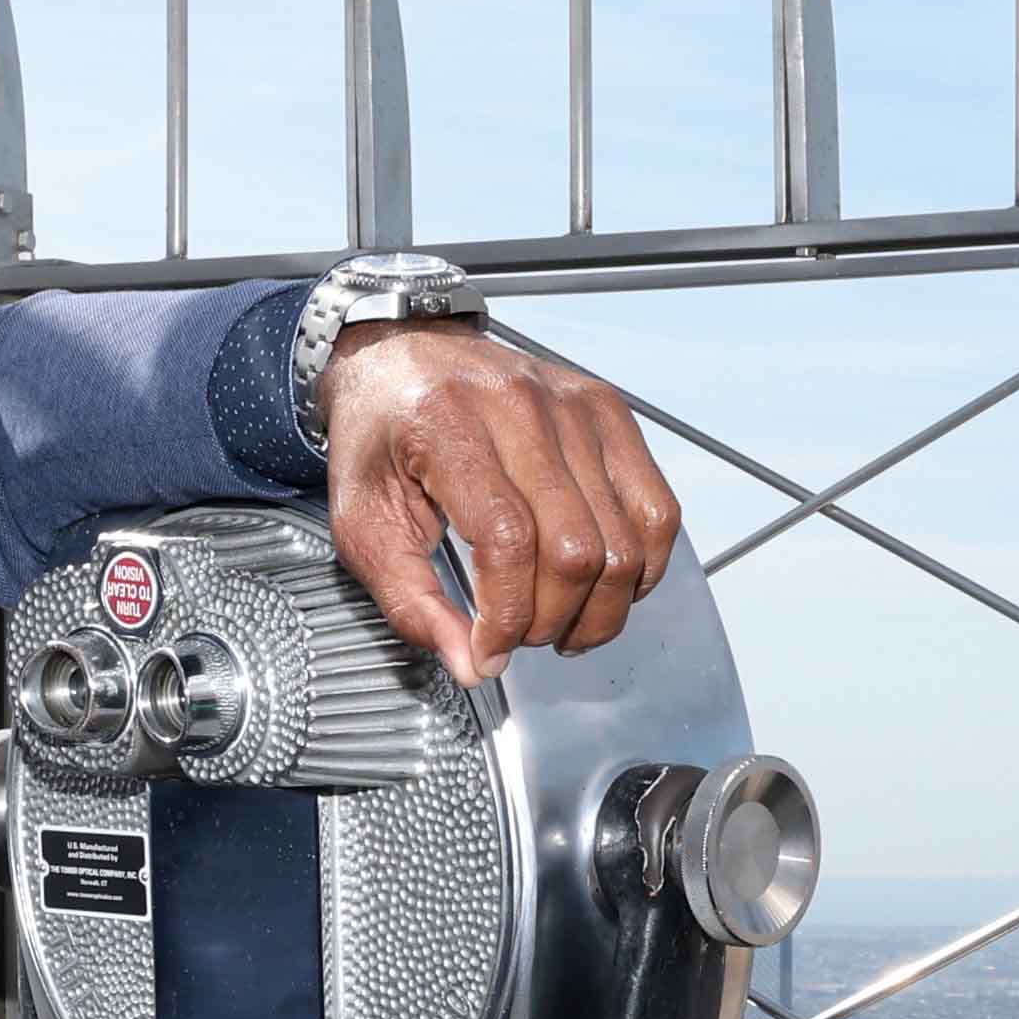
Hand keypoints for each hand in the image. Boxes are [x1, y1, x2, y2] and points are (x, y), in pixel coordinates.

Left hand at [319, 323, 684, 684]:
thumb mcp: (363, 523)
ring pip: (623, 538)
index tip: (488, 652)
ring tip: (565, 623)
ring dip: (600, 606)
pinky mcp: (608, 412)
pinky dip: (642, 565)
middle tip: (523, 637)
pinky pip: (656, 507)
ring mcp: (574, 406)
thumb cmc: (381, 434)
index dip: (506, 617)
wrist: (403, 353)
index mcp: (447, 425)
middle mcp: (519, 406)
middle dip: (553, 620)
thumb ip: (410, 601)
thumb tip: (470, 665)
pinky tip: (606, 586)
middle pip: (574, 549)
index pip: (508, 542)